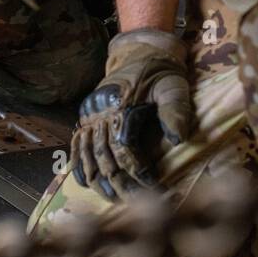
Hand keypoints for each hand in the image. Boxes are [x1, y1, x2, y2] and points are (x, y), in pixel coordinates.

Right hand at [70, 29, 192, 199]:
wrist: (139, 50)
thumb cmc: (159, 71)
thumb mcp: (173, 85)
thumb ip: (176, 110)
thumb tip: (179, 139)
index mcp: (120, 107)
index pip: (125, 150)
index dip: (138, 173)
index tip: (155, 189)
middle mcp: (100, 114)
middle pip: (106, 157)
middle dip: (121, 184)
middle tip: (136, 206)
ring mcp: (90, 115)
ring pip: (90, 155)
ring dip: (100, 180)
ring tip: (112, 200)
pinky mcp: (87, 116)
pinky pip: (77, 144)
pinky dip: (79, 164)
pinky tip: (84, 182)